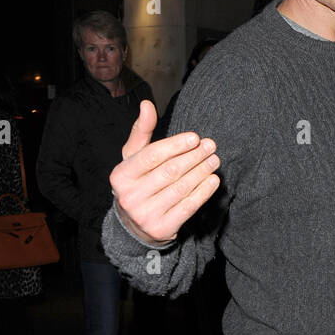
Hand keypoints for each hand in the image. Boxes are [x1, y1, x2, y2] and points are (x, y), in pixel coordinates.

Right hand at [109, 100, 220, 244]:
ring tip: (214, 160)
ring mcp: (145, 215)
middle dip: (193, 157)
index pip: (151, 156)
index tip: (195, 138)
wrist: (134, 227)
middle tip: (210, 147)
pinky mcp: (161, 229)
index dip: (175, 145)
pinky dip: (202, 193)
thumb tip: (147, 104)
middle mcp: (130, 196)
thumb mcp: (133, 159)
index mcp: (120, 176)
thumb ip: (141, 132)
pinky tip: (213, 180)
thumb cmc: (137, 183)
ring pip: (180, 189)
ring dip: (201, 172)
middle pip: (169, 172)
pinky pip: (187, 208)